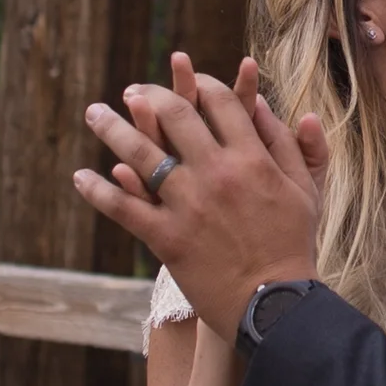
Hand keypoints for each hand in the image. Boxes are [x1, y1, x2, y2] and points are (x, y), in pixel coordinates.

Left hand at [77, 52, 327, 335]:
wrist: (275, 304)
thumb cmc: (293, 247)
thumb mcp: (304, 190)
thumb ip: (287, 143)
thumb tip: (263, 103)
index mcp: (252, 158)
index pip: (220, 102)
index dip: (201, 84)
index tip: (189, 81)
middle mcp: (217, 173)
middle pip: (175, 116)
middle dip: (149, 95)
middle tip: (131, 90)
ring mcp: (188, 204)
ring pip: (141, 154)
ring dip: (112, 128)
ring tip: (94, 114)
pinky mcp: (167, 237)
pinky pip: (123, 207)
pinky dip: (98, 190)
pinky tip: (81, 176)